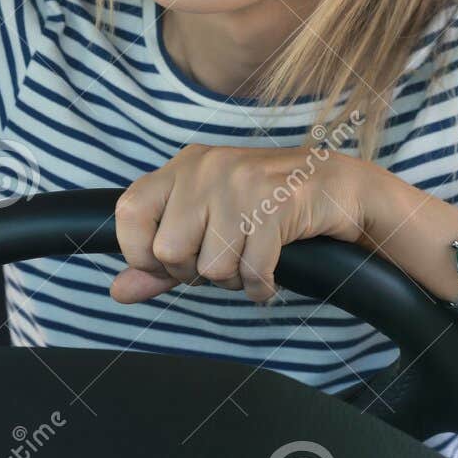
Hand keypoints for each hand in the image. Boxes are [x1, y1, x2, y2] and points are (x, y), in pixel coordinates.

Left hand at [110, 144, 377, 304]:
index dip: (140, 251)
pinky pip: (254, 272)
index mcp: (184, 166)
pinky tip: (272, 272)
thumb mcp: (207, 224)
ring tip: (253, 256)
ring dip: (235, 279)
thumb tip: (118, 291)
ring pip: (213, 267)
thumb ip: (159, 261)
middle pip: (170, 250)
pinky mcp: (278, 204)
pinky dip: (263, 286)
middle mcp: (208, 167)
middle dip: (196, 271)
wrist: (338, 188)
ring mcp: (243, 183)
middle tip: (225, 257)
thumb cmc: (265, 208)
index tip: (169, 261)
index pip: (128, 211)